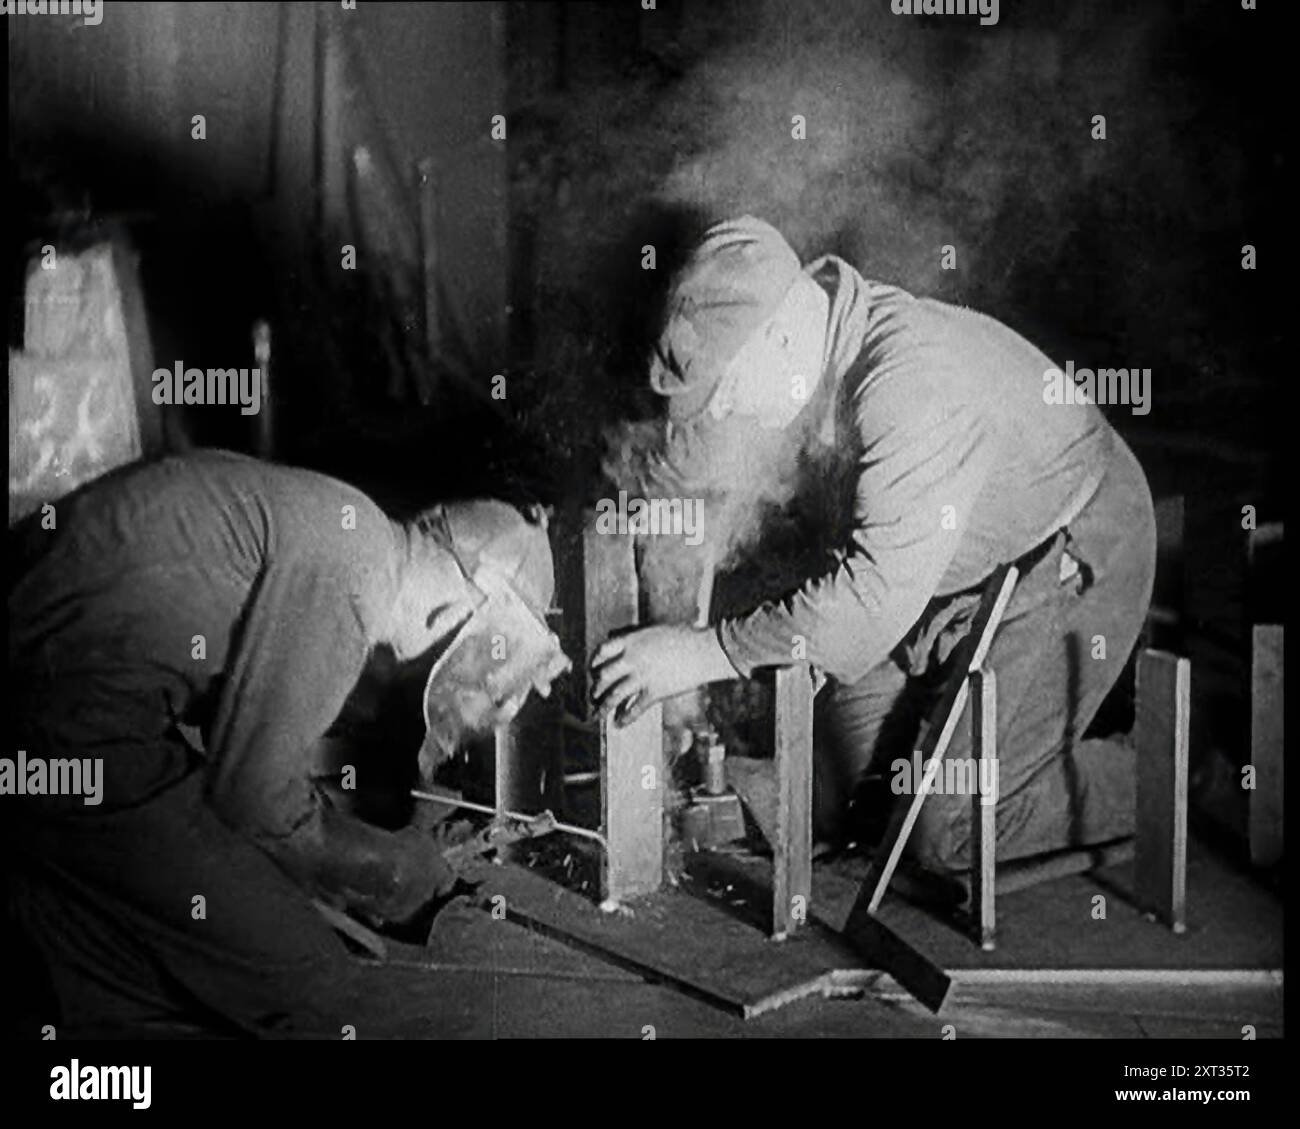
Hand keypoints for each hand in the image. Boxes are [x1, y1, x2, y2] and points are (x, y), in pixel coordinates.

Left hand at [590, 624, 737, 724]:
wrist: (704, 650)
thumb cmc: (687, 636)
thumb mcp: (659, 631)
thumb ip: (643, 639)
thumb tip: (636, 643)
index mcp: (632, 641)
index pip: (603, 651)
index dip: (595, 661)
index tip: (593, 668)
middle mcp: (632, 659)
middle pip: (604, 676)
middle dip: (596, 687)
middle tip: (593, 694)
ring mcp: (642, 677)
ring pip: (614, 695)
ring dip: (604, 706)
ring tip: (599, 713)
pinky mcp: (654, 692)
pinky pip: (634, 708)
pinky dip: (625, 718)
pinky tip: (619, 724)